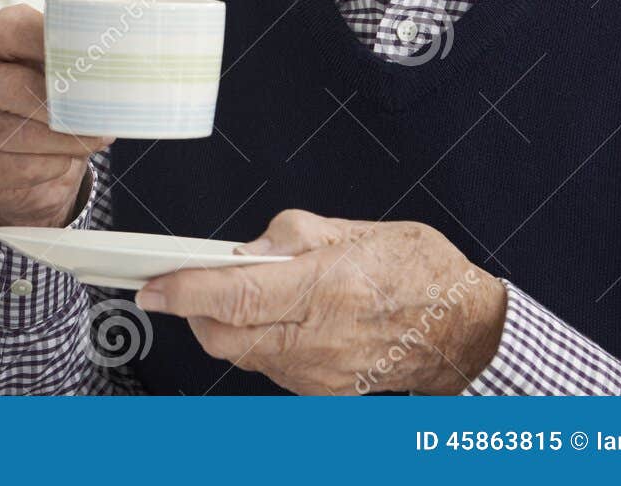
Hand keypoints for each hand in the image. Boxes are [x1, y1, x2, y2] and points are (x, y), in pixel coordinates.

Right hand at [0, 0, 112, 228]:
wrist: (23, 162)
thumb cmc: (45, 99)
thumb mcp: (60, 60)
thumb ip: (75, 23)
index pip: (12, 29)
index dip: (49, 41)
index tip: (87, 60)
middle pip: (15, 88)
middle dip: (63, 108)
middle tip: (102, 120)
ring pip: (15, 133)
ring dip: (62, 143)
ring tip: (92, 142)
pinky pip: (9, 167)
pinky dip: (44, 168)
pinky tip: (60, 162)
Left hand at [135, 209, 507, 393]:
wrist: (467, 332)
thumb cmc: (420, 273)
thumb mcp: (356, 230)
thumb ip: (291, 236)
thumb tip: (244, 250)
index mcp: (327, 289)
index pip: (236, 295)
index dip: (185, 290)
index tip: (153, 285)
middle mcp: (319, 338)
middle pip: (224, 336)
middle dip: (194, 310)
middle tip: (188, 281)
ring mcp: (318, 373)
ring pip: (241, 355)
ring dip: (225, 324)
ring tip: (242, 292)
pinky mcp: (321, 390)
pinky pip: (267, 366)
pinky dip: (255, 340)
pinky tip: (273, 315)